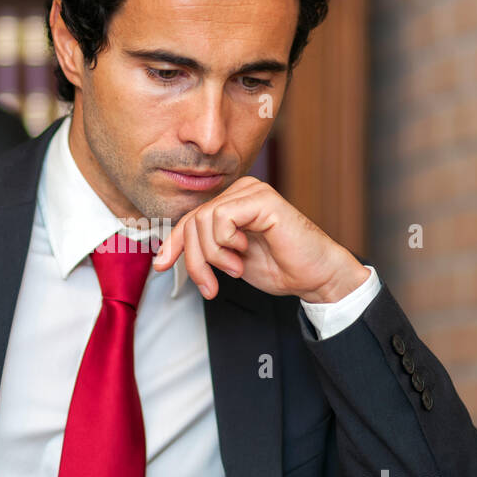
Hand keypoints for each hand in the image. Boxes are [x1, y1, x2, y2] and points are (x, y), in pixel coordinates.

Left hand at [151, 176, 369, 302]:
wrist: (314, 276)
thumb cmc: (279, 267)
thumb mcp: (229, 261)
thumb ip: (204, 250)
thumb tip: (165, 254)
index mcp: (232, 203)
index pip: (189, 220)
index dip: (172, 244)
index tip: (162, 267)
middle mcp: (240, 192)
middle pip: (192, 222)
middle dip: (195, 260)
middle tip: (211, 285)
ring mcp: (251, 192)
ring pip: (202, 221)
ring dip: (213, 256)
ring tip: (235, 268)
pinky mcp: (261, 199)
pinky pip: (221, 218)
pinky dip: (226, 243)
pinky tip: (244, 252)